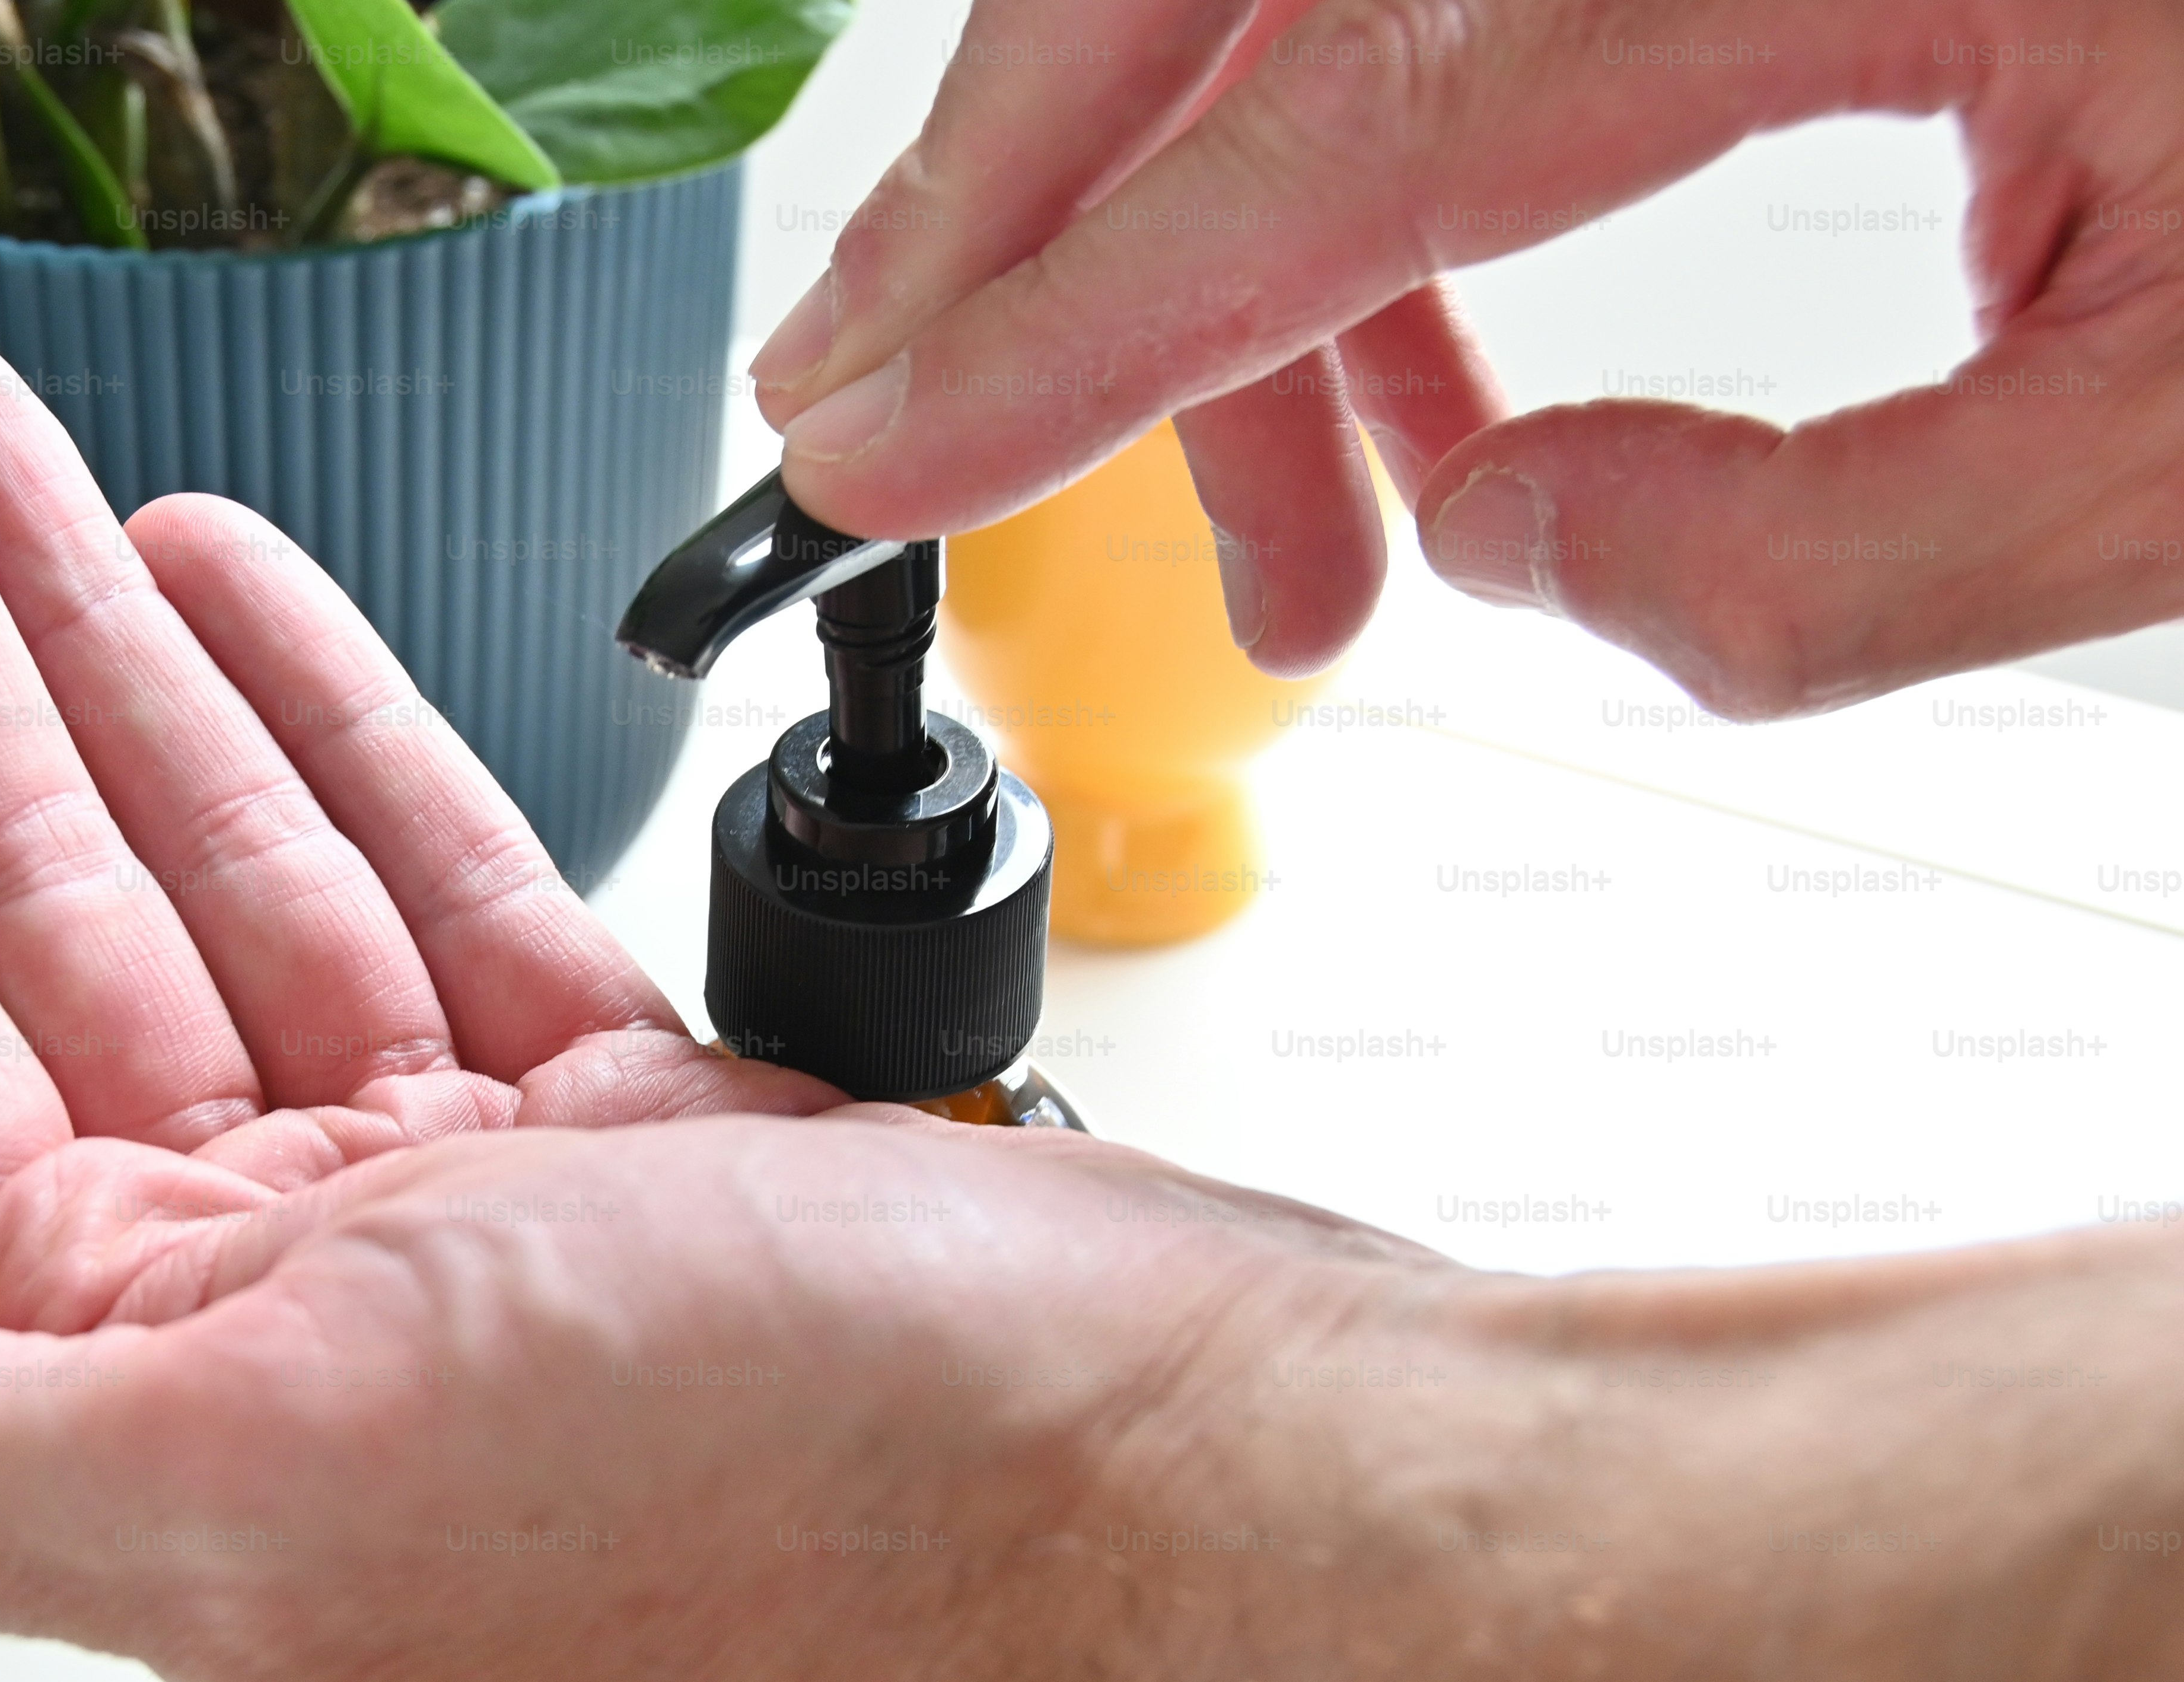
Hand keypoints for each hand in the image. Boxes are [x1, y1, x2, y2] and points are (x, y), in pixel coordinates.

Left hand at [0, 259, 1426, 1681]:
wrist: (1148, 1477)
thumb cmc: (778, 1507)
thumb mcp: (283, 1507)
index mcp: (151, 1394)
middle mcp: (268, 1301)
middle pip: (8, 886)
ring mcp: (439, 1201)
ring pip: (198, 844)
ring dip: (65, 623)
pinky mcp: (604, 1120)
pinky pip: (400, 870)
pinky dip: (303, 717)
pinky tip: (202, 583)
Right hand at [755, 0, 2183, 715]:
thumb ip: (1808, 561)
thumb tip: (1513, 540)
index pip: (1359, 112)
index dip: (1079, 308)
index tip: (882, 444)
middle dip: (1022, 204)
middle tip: (899, 428)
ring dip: (1199, 217)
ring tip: (1284, 527)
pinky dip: (1367, 161)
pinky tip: (1405, 364)